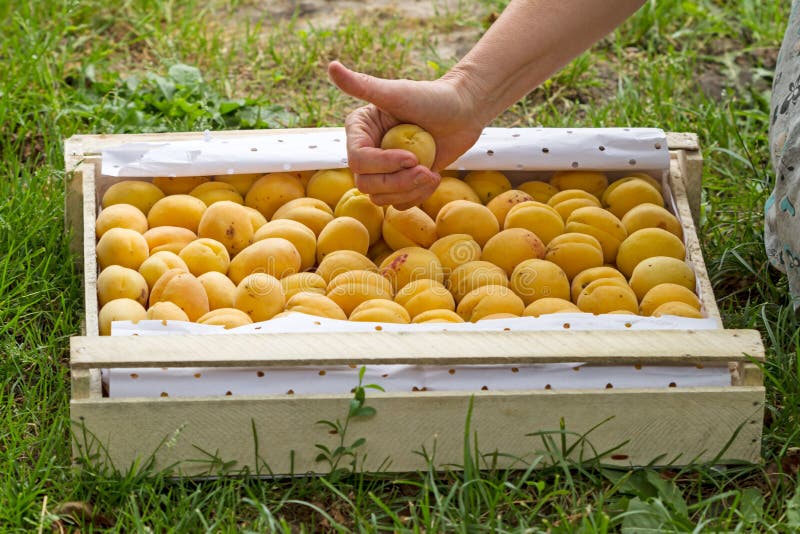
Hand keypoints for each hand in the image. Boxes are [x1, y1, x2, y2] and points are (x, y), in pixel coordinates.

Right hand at [327, 61, 484, 209]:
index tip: (412, 156)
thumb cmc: (432, 97)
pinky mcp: (401, 182)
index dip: (384, 164)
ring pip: (381, 198)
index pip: (359, 161)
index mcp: (359, 131)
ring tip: (431, 174)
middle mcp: (367, 151)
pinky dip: (417, 196)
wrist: (464, 111)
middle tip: (425, 170)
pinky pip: (398, 203)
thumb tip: (332, 66)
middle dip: (398, 182)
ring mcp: (384, 169)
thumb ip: (363, 85)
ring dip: (409, 190)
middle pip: (367, 184)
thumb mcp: (397, 92)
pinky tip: (434, 178)